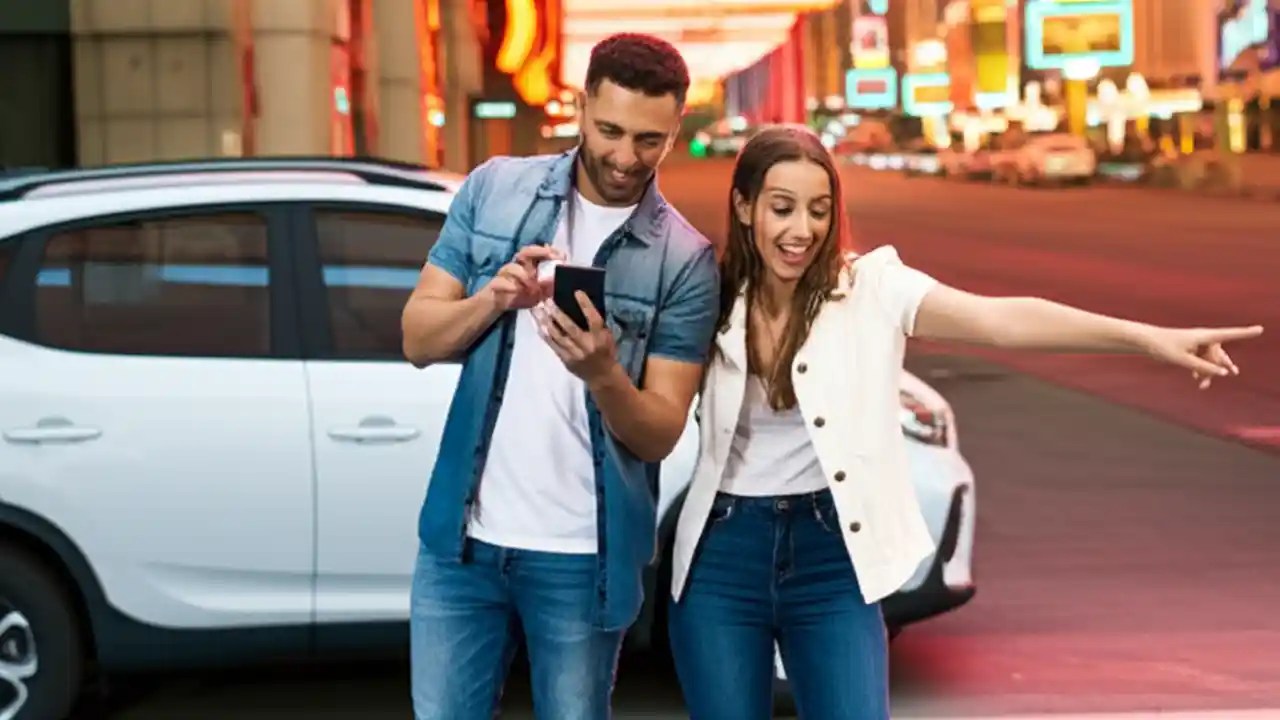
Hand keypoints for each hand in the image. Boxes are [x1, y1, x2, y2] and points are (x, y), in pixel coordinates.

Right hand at [483, 245, 564, 311]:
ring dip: (523, 275)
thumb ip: (549, 287)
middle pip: (525, 252)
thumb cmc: (521, 295)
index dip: (549, 251)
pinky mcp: (495, 284)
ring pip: (512, 267)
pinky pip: (499, 282)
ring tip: (533, 286)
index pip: (538, 252)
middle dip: (538, 251)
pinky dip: (509, 286)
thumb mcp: (539, 294)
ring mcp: (505, 274)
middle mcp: (517, 265)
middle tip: (550, 256)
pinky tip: (516, 291)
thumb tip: (557, 281)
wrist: (499, 303)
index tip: (561, 255)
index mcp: (529, 265)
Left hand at [535, 291, 618, 385]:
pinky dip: (544, 334)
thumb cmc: (606, 352)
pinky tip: (538, 324)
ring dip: (546, 321)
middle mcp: (587, 346)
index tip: (576, 292)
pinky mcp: (566, 360)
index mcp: (600, 338)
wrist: (603, 376)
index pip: (593, 319)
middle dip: (557, 313)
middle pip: (570, 327)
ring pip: (557, 336)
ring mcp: (575, 354)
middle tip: (547, 301)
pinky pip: (553, 345)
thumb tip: (581, 305)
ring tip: (537, 309)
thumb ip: (596, 324)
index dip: (585, 305)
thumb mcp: (607, 336)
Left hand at [1140, 325, 1263, 388]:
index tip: (1260, 329)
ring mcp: (1197, 344)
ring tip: (1203, 386)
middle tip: (1234, 373)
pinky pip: (1201, 360)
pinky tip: (1197, 380)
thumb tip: (1223, 373)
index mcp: (1204, 336)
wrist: (1145, 342)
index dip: (1245, 333)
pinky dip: (1200, 370)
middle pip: (1218, 353)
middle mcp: (1203, 338)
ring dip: (1208, 372)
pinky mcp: (1190, 349)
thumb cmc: (1163, 347)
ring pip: (1209, 359)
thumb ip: (1204, 368)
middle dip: (1219, 366)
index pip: (1229, 334)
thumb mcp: (1184, 360)